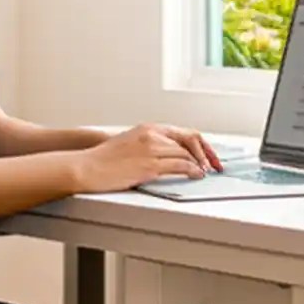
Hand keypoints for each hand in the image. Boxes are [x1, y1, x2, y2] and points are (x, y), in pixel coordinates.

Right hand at [75, 123, 222, 192]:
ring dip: (201, 164)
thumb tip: (171, 156)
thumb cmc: (105, 159)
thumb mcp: (130, 143)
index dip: (201, 144)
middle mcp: (152, 135)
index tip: (210, 154)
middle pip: (191, 140)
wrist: (86, 167)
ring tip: (207, 173)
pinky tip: (197, 175)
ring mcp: (151, 149)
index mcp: (149, 128)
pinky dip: (192, 171)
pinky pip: (179, 166)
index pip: (184, 132)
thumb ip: (150, 145)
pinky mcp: (149, 165)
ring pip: (187, 154)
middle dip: (207, 153)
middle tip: (217, 165)